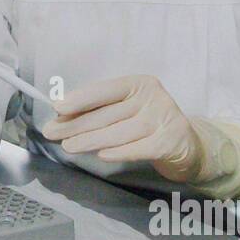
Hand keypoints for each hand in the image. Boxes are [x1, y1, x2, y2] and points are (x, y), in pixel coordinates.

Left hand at [41, 75, 203, 182]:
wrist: (188, 146)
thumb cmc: (149, 125)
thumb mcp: (128, 111)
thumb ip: (101, 111)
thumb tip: (62, 115)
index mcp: (140, 84)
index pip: (105, 90)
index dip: (81, 99)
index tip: (57, 107)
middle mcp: (154, 97)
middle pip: (108, 114)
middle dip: (76, 124)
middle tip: (52, 133)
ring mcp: (164, 119)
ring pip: (119, 132)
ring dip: (90, 140)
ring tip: (68, 146)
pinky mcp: (170, 142)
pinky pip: (139, 148)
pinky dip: (119, 152)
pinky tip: (102, 155)